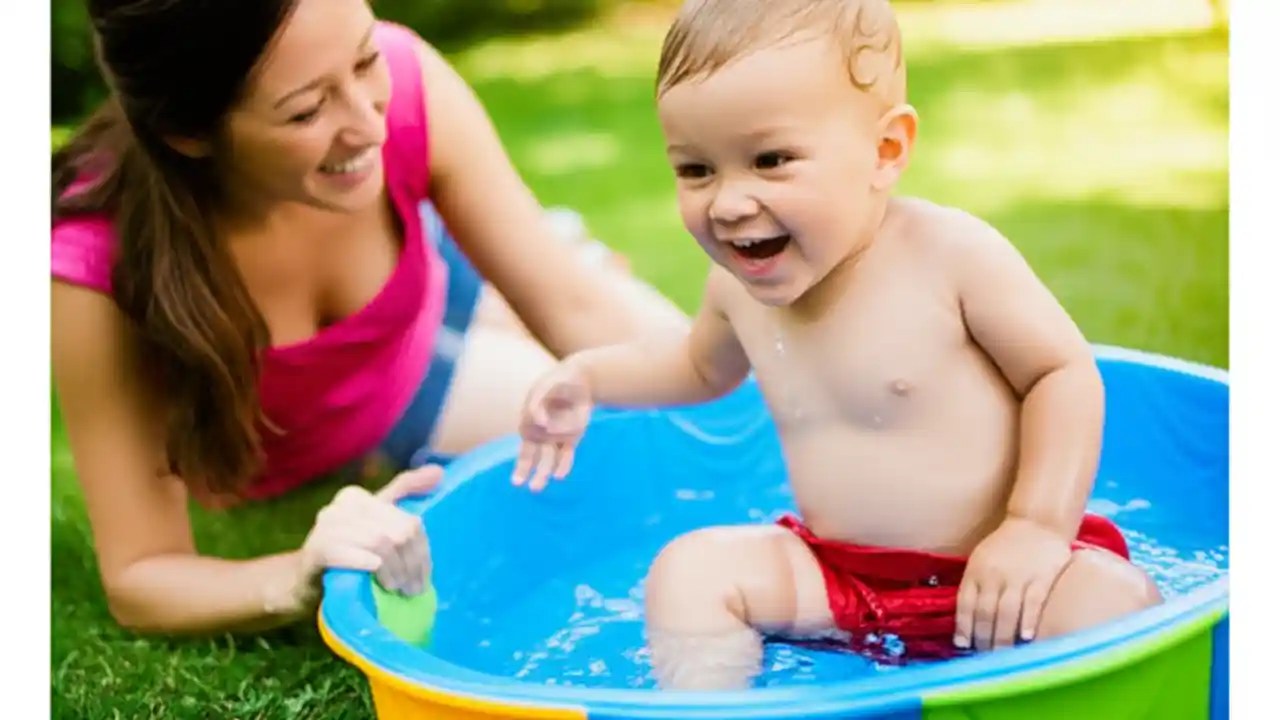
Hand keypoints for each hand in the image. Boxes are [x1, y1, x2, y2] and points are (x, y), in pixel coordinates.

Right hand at [295, 465, 441, 604]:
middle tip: (413, 589)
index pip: (408, 520)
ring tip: (397, 589)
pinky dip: (368, 565)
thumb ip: (405, 494)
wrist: (304, 582)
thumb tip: (439, 473)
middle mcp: (342, 504)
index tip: (425, 578)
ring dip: (394, 571)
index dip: (421, 552)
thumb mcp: (377, 524)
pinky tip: (376, 577)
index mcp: (359, 496)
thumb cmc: (347, 552)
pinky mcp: (317, 548)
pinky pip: (351, 552)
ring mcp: (327, 524)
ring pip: (381, 542)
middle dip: (411, 565)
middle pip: (399, 531)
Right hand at [512, 360, 592, 491]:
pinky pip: (566, 455)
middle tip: (516, 483)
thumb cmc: (557, 382)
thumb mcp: (545, 387)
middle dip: (523, 468)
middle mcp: (541, 432)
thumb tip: (540, 423)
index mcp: (529, 420)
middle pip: (529, 454)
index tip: (542, 420)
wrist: (579, 381)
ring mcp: (556, 437)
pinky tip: (559, 476)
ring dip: (541, 473)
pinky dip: (563, 465)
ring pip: (547, 459)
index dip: (533, 427)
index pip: (527, 431)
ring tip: (535, 489)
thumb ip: (537, 403)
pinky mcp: (572, 439)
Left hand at [954, 516, 1072, 650]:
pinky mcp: (1041, 577)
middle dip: (983, 639)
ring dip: (1003, 638)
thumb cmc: (1006, 545)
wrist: (1037, 522)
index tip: (963, 645)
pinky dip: (1027, 622)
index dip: (963, 627)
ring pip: (1006, 613)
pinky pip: (1032, 603)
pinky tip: (1025, 638)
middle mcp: (994, 575)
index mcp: (976, 570)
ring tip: (1003, 656)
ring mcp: (1018, 576)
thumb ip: (975, 584)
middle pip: (985, 613)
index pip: (965, 604)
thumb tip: (966, 617)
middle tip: (985, 658)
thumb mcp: (981, 558)